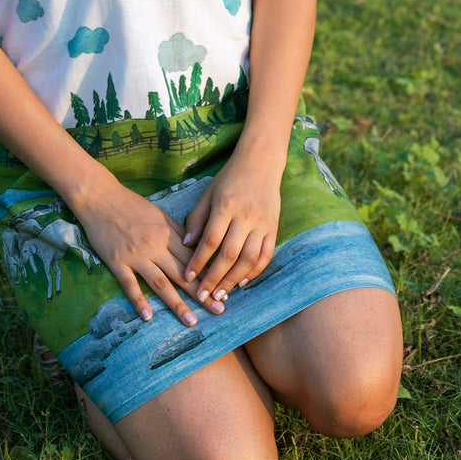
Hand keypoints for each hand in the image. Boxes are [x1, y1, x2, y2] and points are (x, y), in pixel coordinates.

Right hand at [76, 183, 225, 326]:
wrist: (101, 197)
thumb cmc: (131, 205)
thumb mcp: (159, 215)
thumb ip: (177, 234)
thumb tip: (195, 252)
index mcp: (167, 233)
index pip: (193, 259)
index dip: (209, 275)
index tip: (223, 291)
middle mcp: (155, 246)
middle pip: (182, 273)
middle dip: (201, 293)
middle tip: (219, 310)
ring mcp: (136, 255)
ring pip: (160, 283)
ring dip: (177, 303)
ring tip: (191, 321)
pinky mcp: (117, 261)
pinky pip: (130, 284)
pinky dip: (139, 301)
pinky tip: (148, 317)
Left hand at [181, 153, 280, 304]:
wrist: (261, 162)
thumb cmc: (229, 178)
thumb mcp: (208, 193)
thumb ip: (197, 218)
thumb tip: (186, 244)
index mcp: (225, 206)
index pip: (211, 240)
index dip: (198, 261)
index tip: (188, 277)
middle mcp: (245, 217)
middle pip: (229, 254)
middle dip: (214, 278)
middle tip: (202, 296)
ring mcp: (262, 223)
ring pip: (249, 259)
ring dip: (233, 280)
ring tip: (220, 295)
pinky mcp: (274, 228)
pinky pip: (266, 255)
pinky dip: (255, 272)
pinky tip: (242, 283)